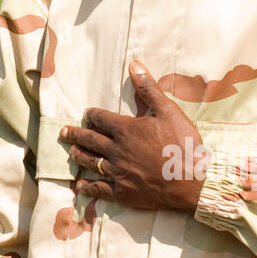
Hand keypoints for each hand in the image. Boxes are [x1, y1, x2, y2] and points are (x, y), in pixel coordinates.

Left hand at [60, 59, 207, 212]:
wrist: (192, 180)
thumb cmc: (183, 144)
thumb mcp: (169, 111)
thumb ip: (149, 89)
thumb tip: (134, 65)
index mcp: (126, 129)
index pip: (101, 119)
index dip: (92, 115)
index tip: (87, 114)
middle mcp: (116, 150)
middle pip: (90, 140)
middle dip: (76, 134)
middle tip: (64, 132)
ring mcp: (117, 173)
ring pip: (90, 162)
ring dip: (79, 155)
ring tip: (71, 151)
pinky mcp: (122, 192)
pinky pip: (98, 189)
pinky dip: (87, 187)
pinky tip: (80, 185)